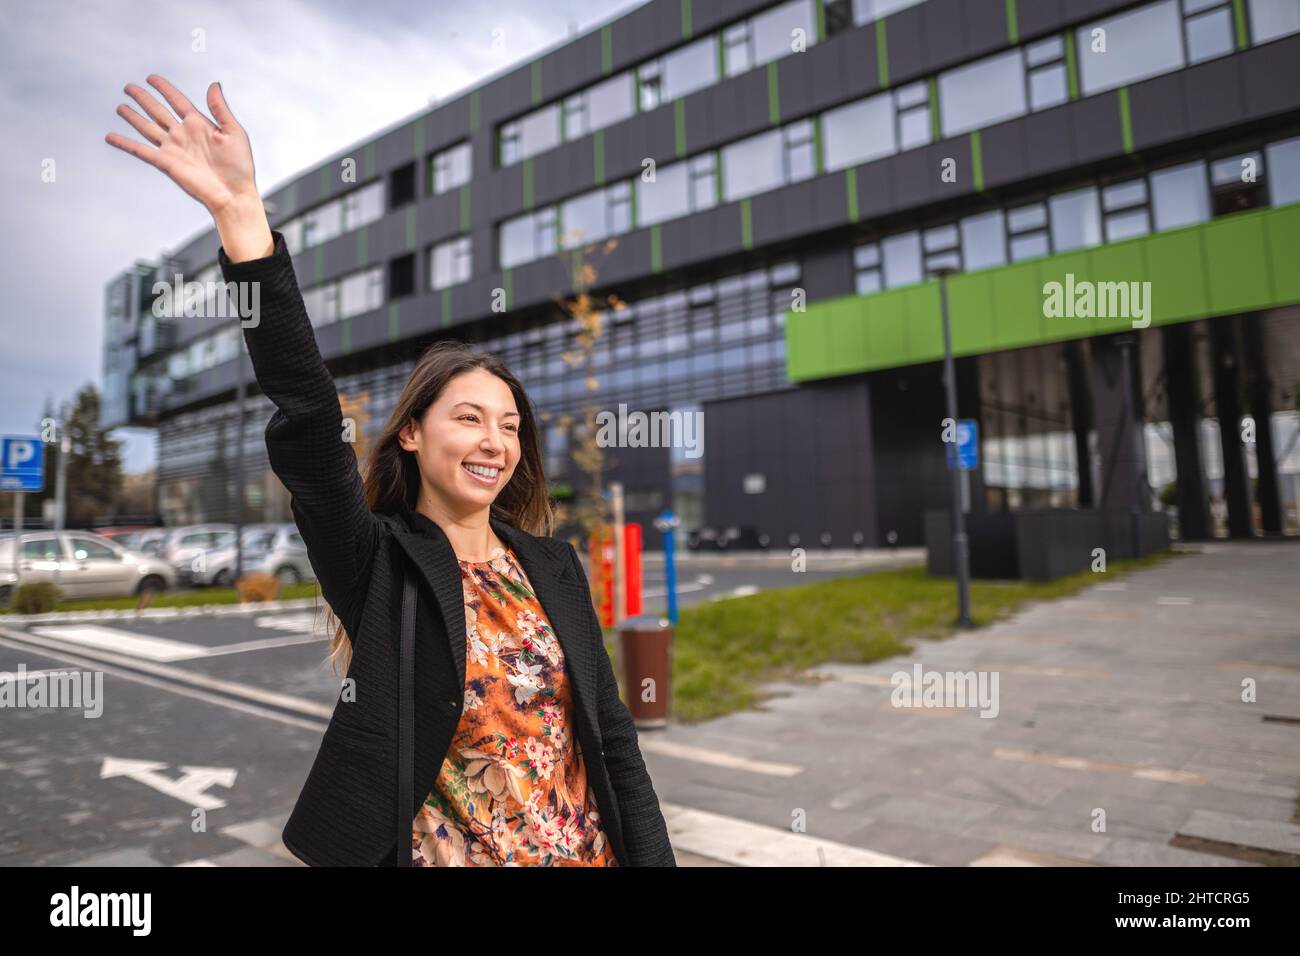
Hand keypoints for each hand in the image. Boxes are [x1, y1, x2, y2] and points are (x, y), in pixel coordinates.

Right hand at [107, 75, 272, 261]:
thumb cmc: (239, 166)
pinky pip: (140, 150)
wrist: (233, 194)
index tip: (151, 78)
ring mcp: (173, 148)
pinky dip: (125, 144)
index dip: (164, 88)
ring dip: (133, 117)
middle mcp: (183, 134)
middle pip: (158, 111)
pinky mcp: (166, 163)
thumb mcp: (234, 132)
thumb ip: (220, 108)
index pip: (177, 100)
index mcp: (200, 124)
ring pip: (147, 127)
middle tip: (129, 87)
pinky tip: (111, 137)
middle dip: (143, 98)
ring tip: (120, 107)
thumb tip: (214, 84)